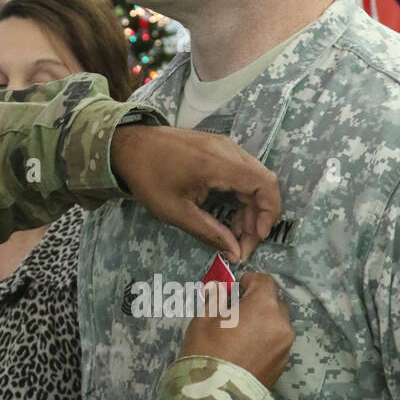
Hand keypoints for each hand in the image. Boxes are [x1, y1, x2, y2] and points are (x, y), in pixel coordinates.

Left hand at [110, 125, 280, 262]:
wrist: (130, 145)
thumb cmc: (149, 178)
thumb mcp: (175, 212)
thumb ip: (209, 232)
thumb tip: (235, 254)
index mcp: (217, 164)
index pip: (264, 183)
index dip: (269, 212)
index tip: (256, 237)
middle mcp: (228, 150)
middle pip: (263, 183)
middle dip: (259, 217)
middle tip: (243, 244)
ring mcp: (225, 146)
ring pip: (255, 178)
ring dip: (252, 208)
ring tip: (235, 233)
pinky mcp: (220, 148)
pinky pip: (243, 172)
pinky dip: (243, 195)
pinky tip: (230, 214)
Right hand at [181, 271, 293, 389]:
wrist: (216, 398)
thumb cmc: (207, 351)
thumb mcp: (204, 319)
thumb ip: (216, 298)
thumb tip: (221, 287)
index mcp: (264, 306)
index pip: (264, 281)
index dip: (249, 282)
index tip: (236, 289)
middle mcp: (282, 323)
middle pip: (274, 302)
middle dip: (258, 303)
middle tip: (237, 313)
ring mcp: (286, 345)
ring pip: (277, 323)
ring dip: (264, 322)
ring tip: (242, 334)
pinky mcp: (284, 363)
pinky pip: (277, 341)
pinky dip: (266, 339)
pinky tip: (248, 350)